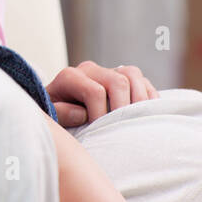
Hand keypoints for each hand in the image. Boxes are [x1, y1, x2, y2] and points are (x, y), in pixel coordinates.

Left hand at [44, 60, 160, 126]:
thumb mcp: (52, 116)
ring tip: (134, 122)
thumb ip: (61, 113)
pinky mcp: (125, 78)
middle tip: (121, 129)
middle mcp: (90, 69)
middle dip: (124, 109)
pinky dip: (149, 99)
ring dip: (139, 101)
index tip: (100, 132)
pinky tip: (143, 117)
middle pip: (118, 81)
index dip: (101, 115)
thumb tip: (82, 113)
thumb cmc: (57, 117)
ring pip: (133, 75)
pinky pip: (144, 82)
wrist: (62, 110)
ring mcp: (109, 71)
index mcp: (70, 77)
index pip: (95, 92)